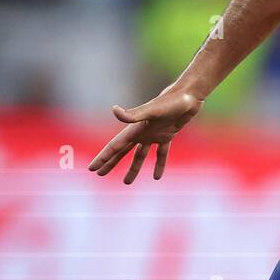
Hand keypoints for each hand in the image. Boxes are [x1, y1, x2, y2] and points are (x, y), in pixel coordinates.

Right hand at [88, 84, 204, 183]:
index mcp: (135, 129)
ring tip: (127, 183)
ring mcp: (153, 135)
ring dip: (133, 168)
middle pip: (122, 151)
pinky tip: (156, 177)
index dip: (103, 158)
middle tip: (99, 174)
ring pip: (139, 155)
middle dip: (111, 163)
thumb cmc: (170, 102)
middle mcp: (141, 133)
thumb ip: (133, 114)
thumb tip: (113, 110)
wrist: (188, 96)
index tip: (92, 169)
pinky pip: (161, 154)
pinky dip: (159, 165)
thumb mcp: (152, 110)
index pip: (115, 146)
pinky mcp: (167, 136)